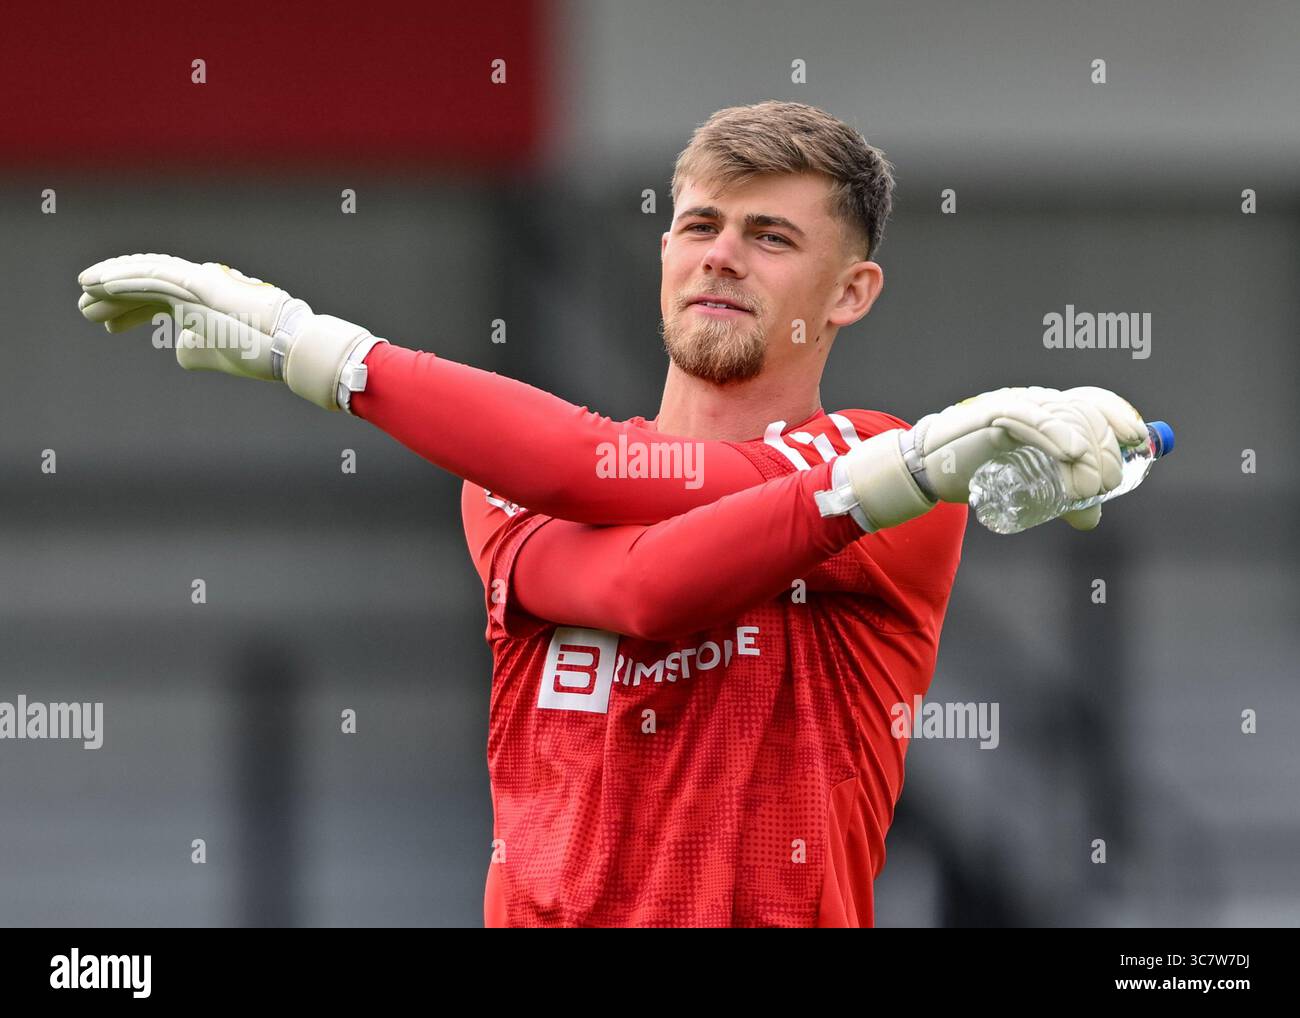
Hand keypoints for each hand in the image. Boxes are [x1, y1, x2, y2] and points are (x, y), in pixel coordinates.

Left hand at [78, 253, 307, 380]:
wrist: (290, 347)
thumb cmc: (262, 352)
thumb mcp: (220, 354)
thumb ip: (196, 350)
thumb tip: (179, 350)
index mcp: (203, 302)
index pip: (158, 301)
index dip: (129, 311)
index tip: (108, 326)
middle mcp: (197, 286)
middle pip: (145, 286)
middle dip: (113, 298)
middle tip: (85, 309)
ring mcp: (197, 282)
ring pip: (144, 276)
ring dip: (111, 284)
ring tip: (84, 293)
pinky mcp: (198, 285)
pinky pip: (152, 278)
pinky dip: (125, 279)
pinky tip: (99, 284)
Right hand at [819, 385, 1129, 532]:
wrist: (929, 468)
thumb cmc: (977, 469)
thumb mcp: (1028, 484)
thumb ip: (1061, 498)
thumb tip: (1092, 518)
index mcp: (1047, 409)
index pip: (1091, 398)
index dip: (1119, 414)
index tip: (1139, 439)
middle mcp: (1036, 400)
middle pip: (1086, 414)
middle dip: (1105, 452)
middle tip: (1104, 486)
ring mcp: (1015, 405)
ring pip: (1066, 418)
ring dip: (1086, 456)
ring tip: (1086, 489)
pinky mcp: (994, 415)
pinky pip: (1032, 419)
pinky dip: (1057, 435)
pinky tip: (1073, 453)